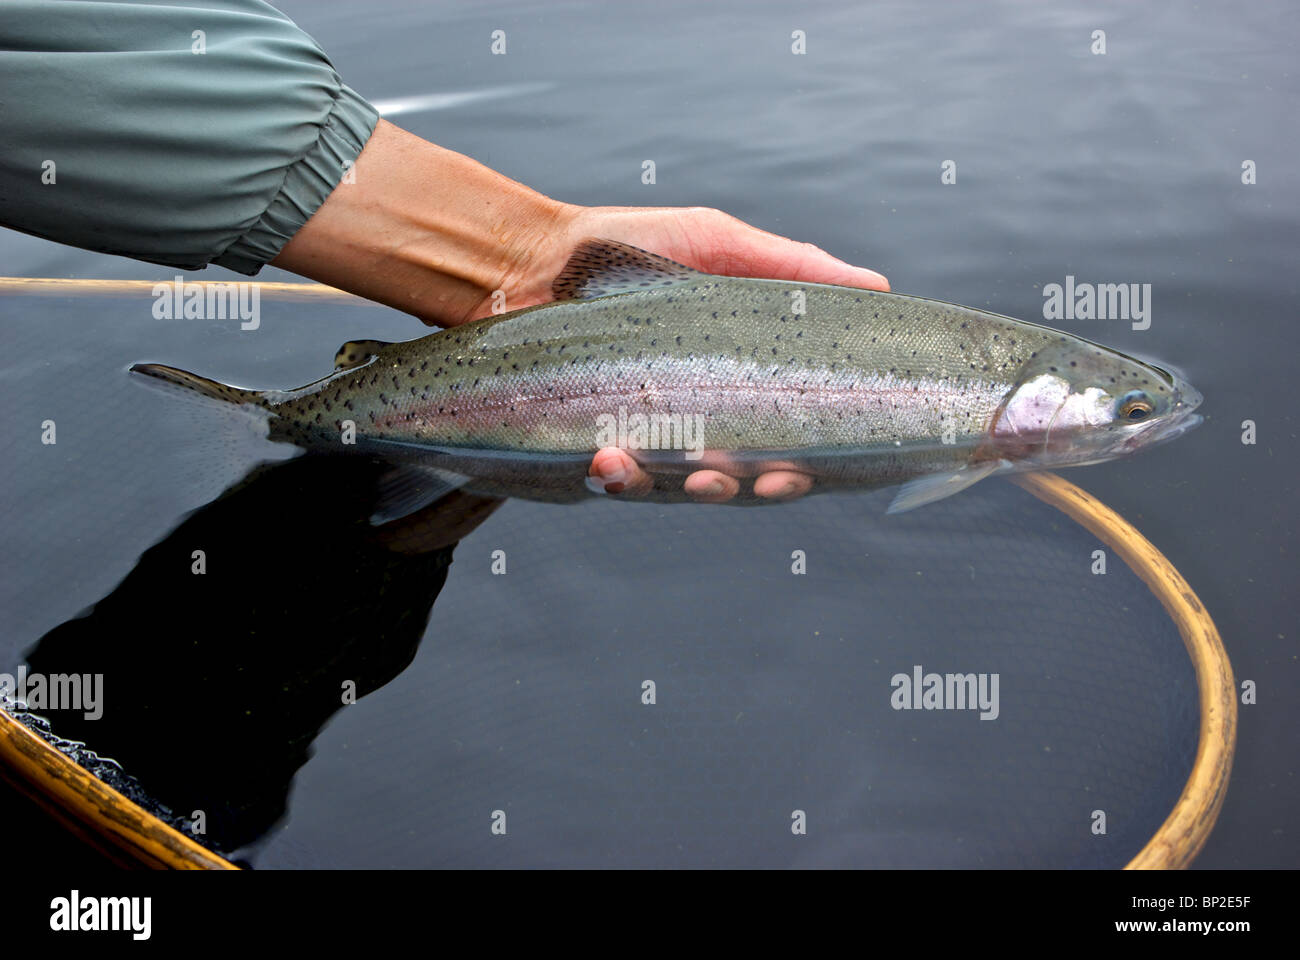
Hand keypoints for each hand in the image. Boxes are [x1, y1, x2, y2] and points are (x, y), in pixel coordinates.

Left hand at [553, 207, 888, 501]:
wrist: (532, 257)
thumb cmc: (627, 247)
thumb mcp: (717, 244)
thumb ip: (792, 269)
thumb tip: (877, 286)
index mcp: (731, 385)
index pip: (781, 442)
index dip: (800, 466)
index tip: (804, 469)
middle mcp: (689, 421)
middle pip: (737, 480)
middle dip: (753, 490)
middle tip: (760, 481)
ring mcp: (637, 438)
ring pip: (675, 491)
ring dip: (689, 491)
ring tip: (690, 474)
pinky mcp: (584, 446)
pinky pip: (608, 480)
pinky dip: (615, 477)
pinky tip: (610, 460)